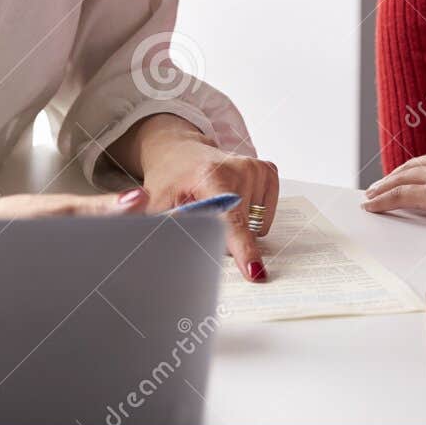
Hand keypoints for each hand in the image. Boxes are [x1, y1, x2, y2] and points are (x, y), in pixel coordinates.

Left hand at [110, 114, 278, 283]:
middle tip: (203, 214)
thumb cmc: (171, 179)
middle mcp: (238, 168)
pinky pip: (265, 215)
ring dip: (236, 225)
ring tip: (216, 203)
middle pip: (242, 228)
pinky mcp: (267, 171)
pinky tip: (233, 201)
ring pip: (255, 225)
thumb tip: (168, 246)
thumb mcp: (158, 204)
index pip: (231, 219)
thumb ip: (166, 227)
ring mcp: (255, 169)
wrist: (182, 152)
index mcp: (210, 175)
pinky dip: (250, 217)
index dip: (242, 248)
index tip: (255, 272)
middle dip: (223, 235)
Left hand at [362, 146, 425, 221]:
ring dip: (382, 186)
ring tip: (370, 194)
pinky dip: (382, 199)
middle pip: (413, 166)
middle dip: (395, 174)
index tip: (411, 173)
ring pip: (400, 178)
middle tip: (380, 183)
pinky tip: (371, 206)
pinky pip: (399, 195)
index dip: (419, 168)